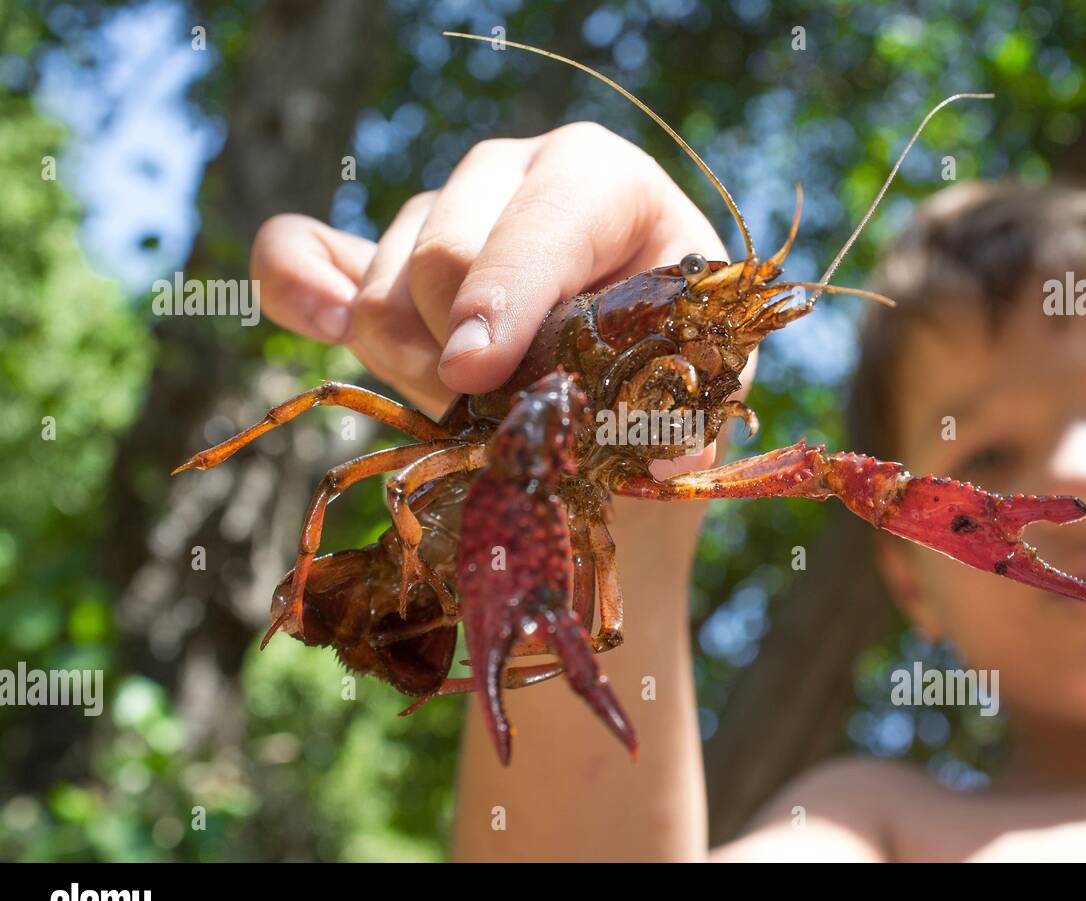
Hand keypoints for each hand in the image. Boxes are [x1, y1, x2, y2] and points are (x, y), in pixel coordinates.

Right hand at [249, 121, 754, 479]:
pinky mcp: (383, 261)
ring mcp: (444, 212)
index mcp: (607, 183)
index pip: (540, 218)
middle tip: (501, 422)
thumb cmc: (670, 390)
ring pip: (381, 287)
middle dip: (460, 355)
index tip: (478, 375)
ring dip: (412, 368)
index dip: (505, 297)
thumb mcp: (688, 389)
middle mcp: (514, 174)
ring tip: (472, 412)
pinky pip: (300, 254)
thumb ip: (648, 395)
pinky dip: (295, 288)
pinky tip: (323, 326)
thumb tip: (598, 436)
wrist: (631, 412)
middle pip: (441, 251)